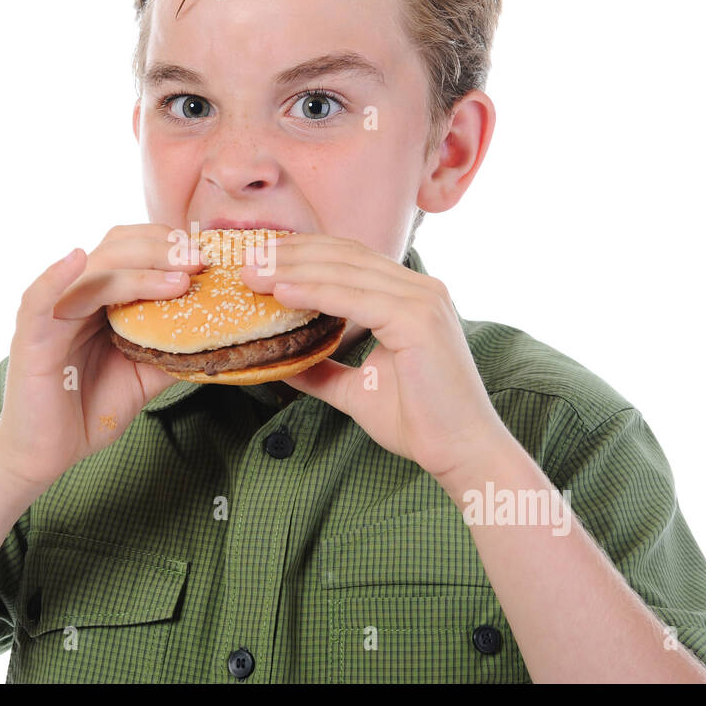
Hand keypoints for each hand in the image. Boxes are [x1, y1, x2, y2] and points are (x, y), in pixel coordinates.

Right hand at [0, 224, 203, 488]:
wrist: (49, 454)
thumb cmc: (91, 410)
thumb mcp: (145, 376)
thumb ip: (172, 351)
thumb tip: (220, 335)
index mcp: (102, 299)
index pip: (133, 251)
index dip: (168, 245)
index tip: (208, 254)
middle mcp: (77, 297)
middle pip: (115, 251)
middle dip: (161, 250)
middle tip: (200, 259)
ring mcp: (53, 314)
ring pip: (92, 273)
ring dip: (138, 270)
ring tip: (180, 278)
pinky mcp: (30, 338)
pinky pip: (38, 299)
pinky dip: (56, 275)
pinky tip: (77, 258)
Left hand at [240, 234, 508, 483]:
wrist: (462, 452)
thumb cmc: (419, 422)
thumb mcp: (356, 389)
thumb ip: (321, 369)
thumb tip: (278, 363)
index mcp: (410, 296)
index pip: (348, 259)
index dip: (301, 253)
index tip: (258, 259)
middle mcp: (420, 289)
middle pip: (343, 256)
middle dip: (290, 254)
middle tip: (243, 259)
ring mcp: (423, 300)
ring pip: (345, 271)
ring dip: (293, 269)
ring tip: (251, 273)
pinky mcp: (419, 320)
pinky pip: (356, 298)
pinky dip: (316, 292)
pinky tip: (282, 291)